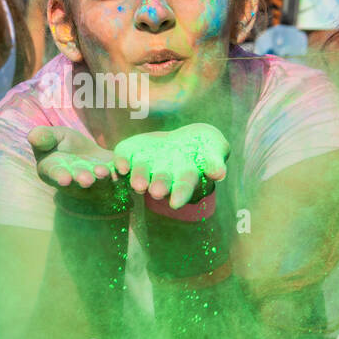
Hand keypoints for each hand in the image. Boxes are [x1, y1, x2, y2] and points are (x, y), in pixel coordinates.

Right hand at [28, 126, 124, 210]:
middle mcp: (74, 182)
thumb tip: (32, 136)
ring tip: (104, 172)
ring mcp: (93, 183)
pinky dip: (120, 175)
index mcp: (54, 171)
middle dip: (83, 179)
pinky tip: (124, 168)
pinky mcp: (112, 179)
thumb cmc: (61, 144)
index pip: (55, 174)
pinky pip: (117, 178)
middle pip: (78, 181)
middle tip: (87, 179)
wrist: (84, 152)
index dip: (60, 177)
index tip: (64, 179)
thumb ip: (43, 137)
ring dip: (102, 179)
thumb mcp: (51, 136)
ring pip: (98, 183)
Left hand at [113, 123, 229, 209]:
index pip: (183, 188)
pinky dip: (121, 161)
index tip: (176, 202)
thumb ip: (215, 160)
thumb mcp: (215, 149)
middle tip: (156, 191)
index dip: (180, 194)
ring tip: (137, 184)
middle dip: (159, 186)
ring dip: (139, 177)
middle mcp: (163, 175)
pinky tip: (120, 166)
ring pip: (140, 173)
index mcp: (184, 178)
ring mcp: (146, 164)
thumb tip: (219, 173)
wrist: (186, 136)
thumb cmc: (204, 147)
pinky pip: (124, 156)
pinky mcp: (131, 151)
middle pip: (160, 182)